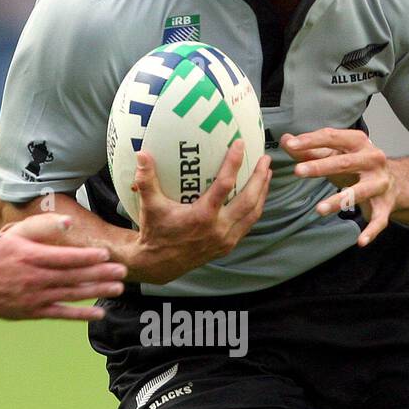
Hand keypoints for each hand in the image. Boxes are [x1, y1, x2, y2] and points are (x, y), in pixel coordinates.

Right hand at [0, 214, 126, 320]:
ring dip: (96, 292)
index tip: (106, 254)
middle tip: (122, 271)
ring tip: (117, 288)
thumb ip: (40, 225)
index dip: (87, 257)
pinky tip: (99, 312)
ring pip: (71, 295)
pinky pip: (61, 314)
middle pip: (73, 277)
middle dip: (100, 274)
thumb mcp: (13, 233)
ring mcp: (35, 297)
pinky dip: (81, 314)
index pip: (65, 258)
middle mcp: (36, 278)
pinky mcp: (34, 312)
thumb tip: (68, 222)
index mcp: (31, 256)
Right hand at [127, 139, 271, 284]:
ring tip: (266, 174)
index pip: (224, 185)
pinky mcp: (228, 245)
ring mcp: (226, 239)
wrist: (159, 263)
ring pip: (253, 213)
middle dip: (259, 178)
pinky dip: (255, 208)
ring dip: (262, 192)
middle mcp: (218, 228)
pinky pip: (247, 224)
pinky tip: (256, 196)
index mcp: (202, 216)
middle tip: (265, 159)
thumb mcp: (149, 205)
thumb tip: (142, 153)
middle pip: (248, 200)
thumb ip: (146, 179)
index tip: (240, 145)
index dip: (233, 163)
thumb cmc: (154, 230)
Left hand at [281, 128, 396, 246]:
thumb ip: (309, 149)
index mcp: (358, 142)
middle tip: (298, 171)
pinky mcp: (385, 204)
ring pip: (359, 192)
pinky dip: (371, 231)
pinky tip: (360, 241)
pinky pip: (379, 220)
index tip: (290, 145)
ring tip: (319, 209)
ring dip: (339, 201)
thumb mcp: (334, 155)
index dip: (311, 141)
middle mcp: (372, 160)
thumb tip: (285, 140)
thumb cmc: (357, 165)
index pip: (332, 137)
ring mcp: (380, 183)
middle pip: (344, 163)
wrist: (396, 181)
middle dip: (320, 167)